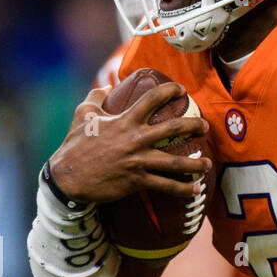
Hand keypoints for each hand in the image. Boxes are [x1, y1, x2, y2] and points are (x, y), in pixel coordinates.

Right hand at [48, 83, 211, 205]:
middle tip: (205, 126)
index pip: (152, 99)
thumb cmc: (75, 144)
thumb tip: (107, 86)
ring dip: (195, 163)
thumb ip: (96, 97)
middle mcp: (135, 139)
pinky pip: (165, 186)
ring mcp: (138, 161)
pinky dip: (183, 189)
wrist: (69, 177)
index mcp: (125, 120)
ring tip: (208, 162)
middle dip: (193, 125)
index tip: (182, 90)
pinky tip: (196, 190)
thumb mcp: (83, 114)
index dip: (170, 91)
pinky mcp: (137, 181)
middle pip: (172, 128)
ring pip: (174, 162)